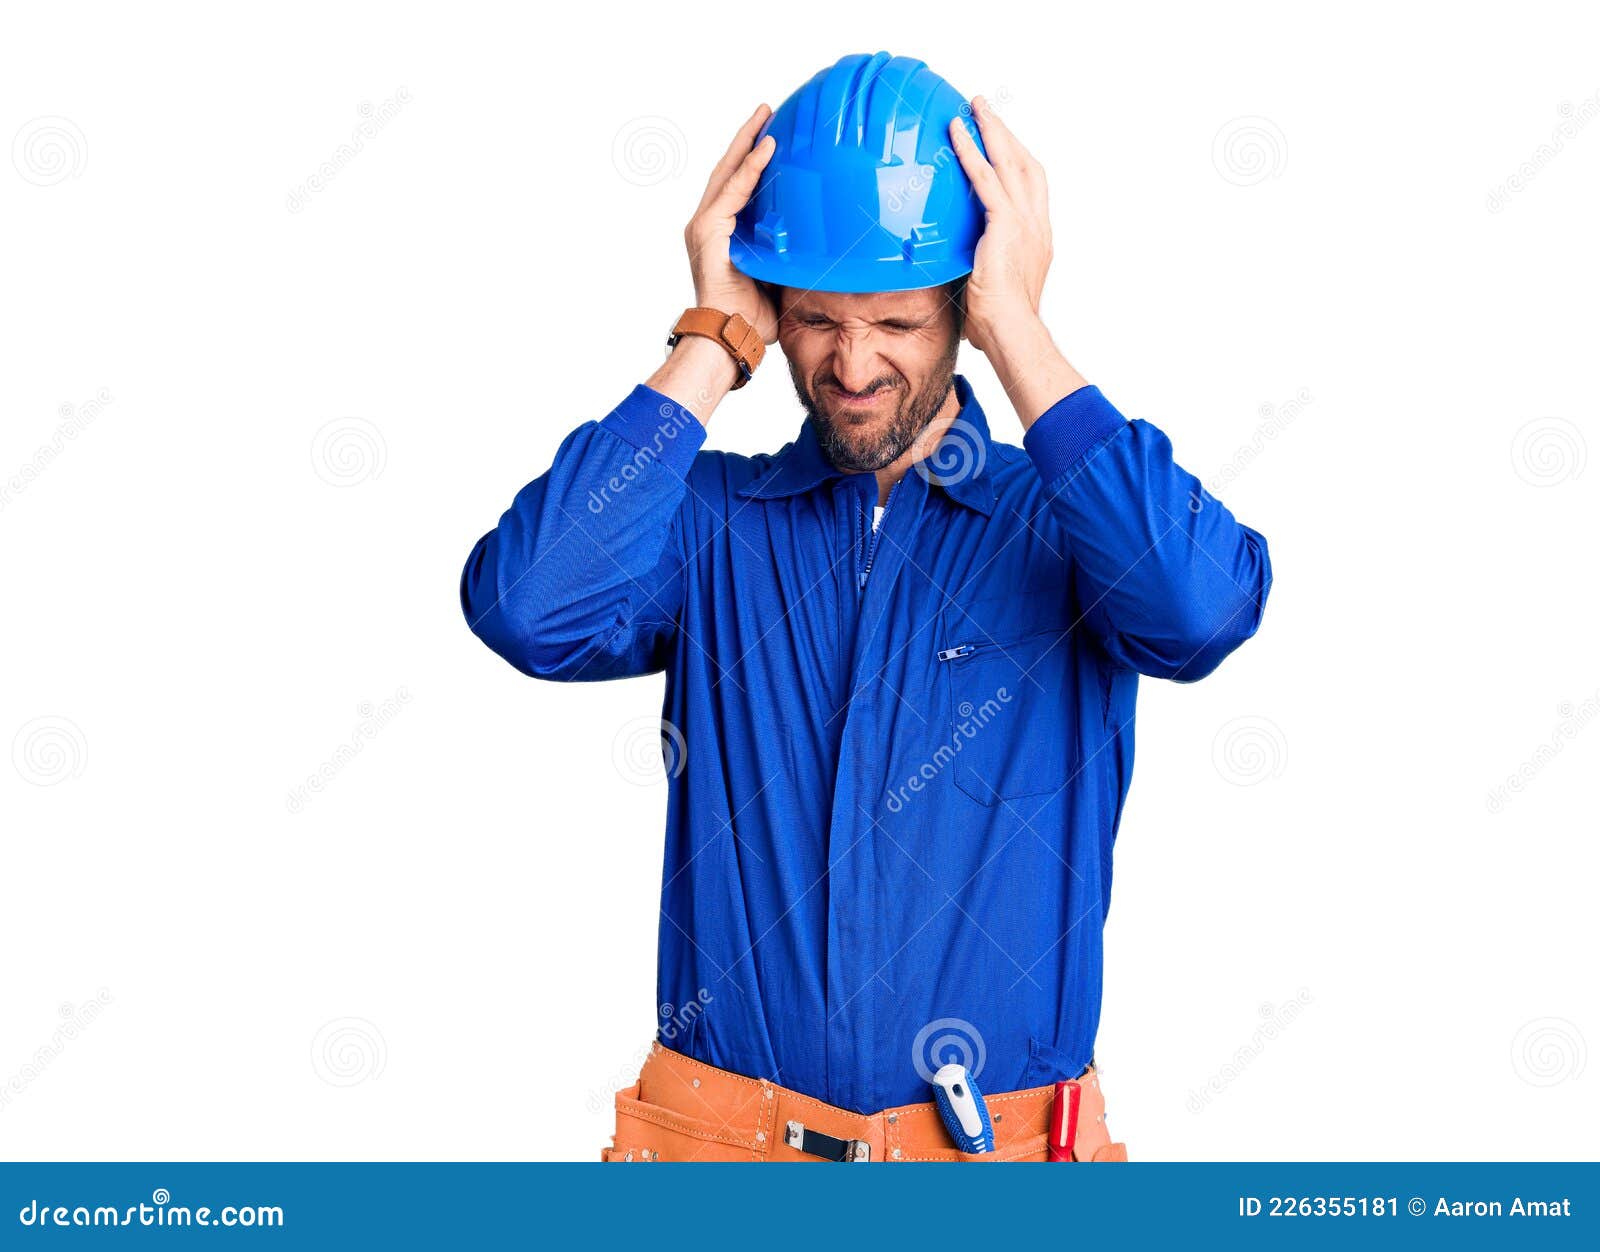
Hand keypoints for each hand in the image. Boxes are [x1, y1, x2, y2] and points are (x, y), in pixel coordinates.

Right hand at [685, 105, 778, 343]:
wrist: (732, 335)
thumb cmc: (755, 316)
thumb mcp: (779, 273)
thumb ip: (789, 249)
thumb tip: (822, 237)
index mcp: (725, 233)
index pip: (739, 186)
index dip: (753, 159)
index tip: (772, 136)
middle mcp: (710, 224)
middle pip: (729, 170)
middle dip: (747, 139)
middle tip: (767, 111)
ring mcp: (705, 225)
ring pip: (727, 173)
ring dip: (747, 143)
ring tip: (766, 117)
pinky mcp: (706, 231)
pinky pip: (732, 191)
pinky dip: (749, 168)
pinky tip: (767, 148)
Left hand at [947, 97, 1052, 354]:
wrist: (1012, 332)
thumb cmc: (1000, 325)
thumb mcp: (992, 289)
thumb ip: (980, 270)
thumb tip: (957, 275)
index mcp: (1038, 238)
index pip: (1032, 188)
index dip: (1019, 161)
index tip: (1005, 144)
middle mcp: (1036, 224)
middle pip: (1026, 164)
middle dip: (1007, 134)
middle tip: (987, 110)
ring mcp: (1024, 222)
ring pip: (1009, 161)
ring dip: (991, 129)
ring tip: (974, 106)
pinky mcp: (1005, 225)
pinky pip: (985, 178)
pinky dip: (971, 150)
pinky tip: (957, 131)